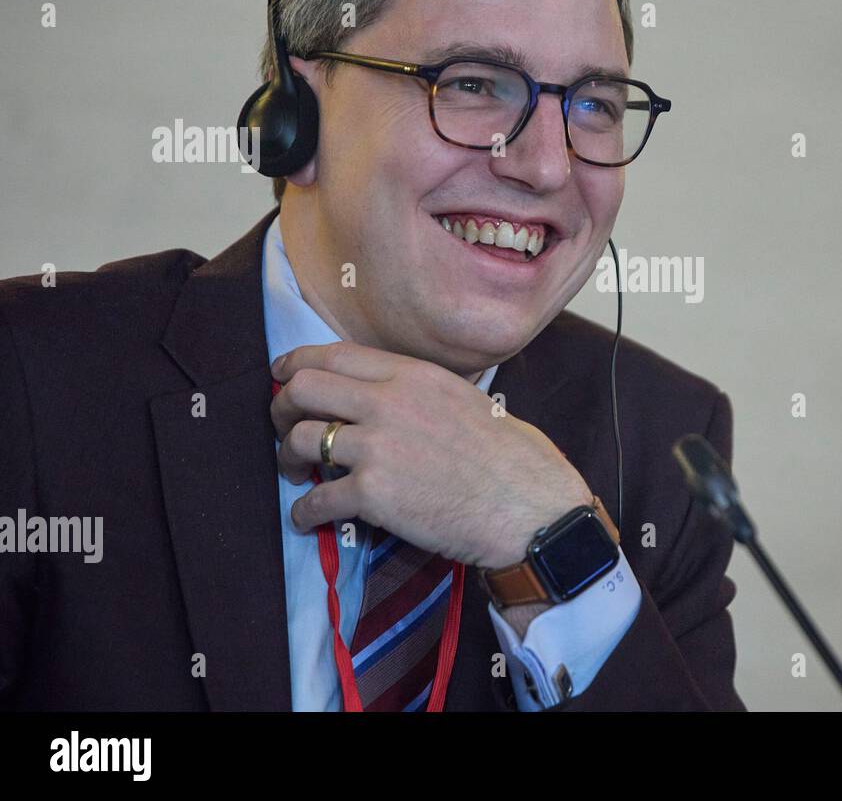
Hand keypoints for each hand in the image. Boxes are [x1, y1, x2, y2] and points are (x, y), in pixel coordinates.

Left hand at [270, 341, 592, 569]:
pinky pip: (316, 499)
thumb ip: (420, 392)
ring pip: (301, 440)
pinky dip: (303, 512)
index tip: (283, 377)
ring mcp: (378, 446)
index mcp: (414, 374)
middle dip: (281, 407)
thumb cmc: (512, 459)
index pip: (334, 354)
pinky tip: (308, 519)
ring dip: (287, 459)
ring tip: (296, 475)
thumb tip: (385, 398)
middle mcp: (389, 401)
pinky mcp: (373, 494)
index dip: (297, 364)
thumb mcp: (467, 399)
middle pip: (303, 388)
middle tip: (284, 428)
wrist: (528, 507)